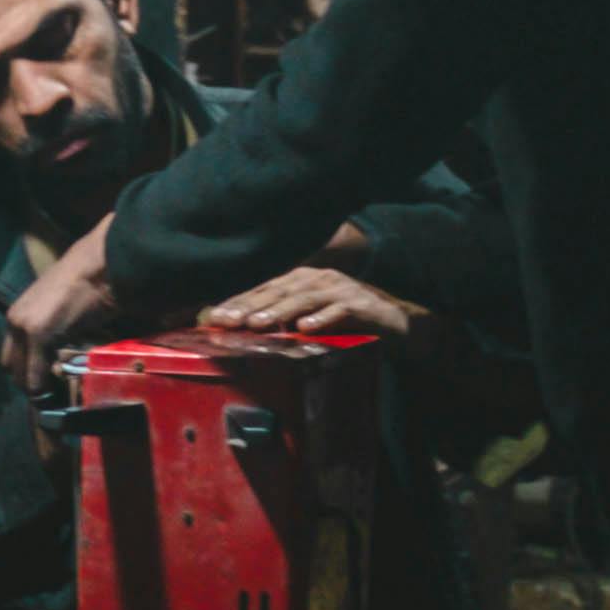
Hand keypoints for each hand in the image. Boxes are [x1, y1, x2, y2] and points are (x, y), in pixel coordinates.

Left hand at [0, 220, 123, 389]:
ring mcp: (25, 328)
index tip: (43, 380)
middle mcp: (15, 321)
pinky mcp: (39, 336)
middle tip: (49, 392)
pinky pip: (36, 375)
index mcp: (18, 313)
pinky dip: (44, 389)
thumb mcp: (59, 306)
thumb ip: (52, 328)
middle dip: (27, 382)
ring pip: (20, 374)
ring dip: (36, 388)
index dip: (25, 370)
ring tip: (55, 394)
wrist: (99, 266)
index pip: (11, 354)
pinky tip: (58, 391)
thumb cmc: (87, 281)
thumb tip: (59, 351)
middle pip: (10, 366)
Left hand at [205, 266, 421, 341]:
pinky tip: (305, 329)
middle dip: (250, 306)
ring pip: (304, 299)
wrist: (395, 322)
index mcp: (302, 280)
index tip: (214, 318)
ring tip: (258, 325)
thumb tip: (244, 330)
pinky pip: (339, 311)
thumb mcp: (311, 318)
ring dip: (280, 311)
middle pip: (279, 291)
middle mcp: (318, 279)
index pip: (264, 289)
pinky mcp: (361, 305)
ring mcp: (340, 290)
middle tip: (228, 321)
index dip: (239, 302)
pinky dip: (322, 319)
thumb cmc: (347, 321)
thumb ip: (283, 321)